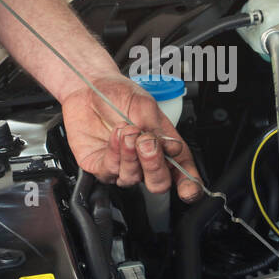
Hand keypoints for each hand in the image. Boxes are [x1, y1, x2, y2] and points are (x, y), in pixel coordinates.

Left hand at [61, 75, 201, 200]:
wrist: (89, 88)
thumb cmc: (119, 95)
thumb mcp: (145, 105)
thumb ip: (157, 129)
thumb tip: (169, 148)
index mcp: (164, 147)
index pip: (182, 173)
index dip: (189, 185)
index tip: (189, 190)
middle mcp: (145, 161)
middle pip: (158, 183)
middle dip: (155, 165)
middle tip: (148, 143)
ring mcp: (123, 166)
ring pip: (133, 178)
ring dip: (131, 154)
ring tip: (128, 130)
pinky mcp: (101, 167)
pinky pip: (111, 171)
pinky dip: (115, 151)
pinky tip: (116, 134)